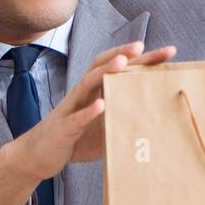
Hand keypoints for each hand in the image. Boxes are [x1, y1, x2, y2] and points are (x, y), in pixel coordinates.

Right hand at [0, 40, 175, 204]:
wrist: (35, 157)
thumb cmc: (72, 141)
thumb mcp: (102, 130)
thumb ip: (122, 122)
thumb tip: (155, 126)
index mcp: (93, 92)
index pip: (118, 68)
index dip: (141, 59)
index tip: (168, 52)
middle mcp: (82, 94)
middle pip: (103, 67)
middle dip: (125, 55)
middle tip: (146, 46)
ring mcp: (70, 109)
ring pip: (87, 84)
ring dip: (105, 72)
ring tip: (123, 63)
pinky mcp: (62, 128)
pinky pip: (76, 117)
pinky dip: (89, 111)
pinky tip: (101, 105)